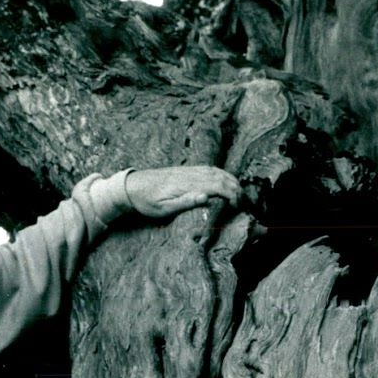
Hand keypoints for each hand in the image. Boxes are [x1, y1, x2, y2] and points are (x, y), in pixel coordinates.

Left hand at [121, 165, 240, 218]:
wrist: (131, 187)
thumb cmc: (146, 202)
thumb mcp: (163, 208)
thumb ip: (186, 202)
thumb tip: (206, 196)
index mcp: (187, 184)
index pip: (217, 186)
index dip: (232, 195)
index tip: (238, 206)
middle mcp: (190, 174)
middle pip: (221, 177)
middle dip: (237, 189)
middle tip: (245, 203)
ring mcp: (188, 170)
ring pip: (217, 171)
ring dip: (232, 180)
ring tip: (241, 193)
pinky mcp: (186, 170)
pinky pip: (208, 169)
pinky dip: (222, 174)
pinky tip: (226, 180)